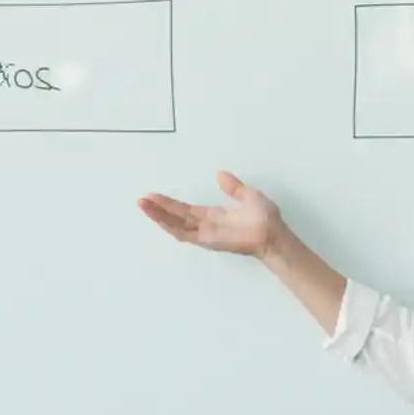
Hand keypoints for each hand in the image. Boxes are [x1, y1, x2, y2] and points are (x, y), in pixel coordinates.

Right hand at [138, 170, 282, 258]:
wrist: (272, 233)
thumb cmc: (264, 217)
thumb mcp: (248, 195)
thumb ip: (233, 187)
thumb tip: (220, 174)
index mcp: (214, 216)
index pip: (186, 210)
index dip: (170, 204)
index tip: (154, 196)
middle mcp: (206, 226)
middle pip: (176, 217)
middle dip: (158, 209)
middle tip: (141, 200)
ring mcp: (205, 234)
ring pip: (175, 225)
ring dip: (158, 216)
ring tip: (143, 205)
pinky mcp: (206, 240)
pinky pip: (183, 233)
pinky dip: (169, 225)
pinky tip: (157, 217)